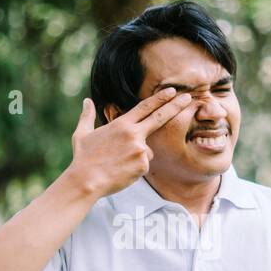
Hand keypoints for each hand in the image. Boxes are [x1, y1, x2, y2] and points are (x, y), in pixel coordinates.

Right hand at [68, 87, 192, 198]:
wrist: (86, 180)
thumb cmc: (83, 158)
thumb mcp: (82, 133)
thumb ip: (87, 116)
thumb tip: (86, 101)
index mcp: (121, 124)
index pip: (145, 107)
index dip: (160, 98)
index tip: (172, 91)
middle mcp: (134, 133)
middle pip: (160, 118)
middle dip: (175, 106)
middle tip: (188, 97)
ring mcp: (140, 149)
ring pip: (147, 150)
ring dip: (137, 156)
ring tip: (118, 164)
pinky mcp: (143, 165)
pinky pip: (144, 165)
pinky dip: (135, 169)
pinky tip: (122, 172)